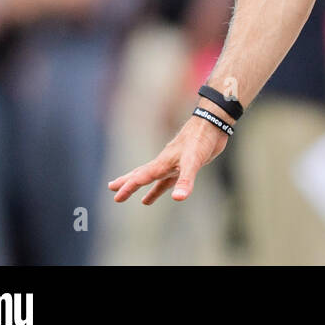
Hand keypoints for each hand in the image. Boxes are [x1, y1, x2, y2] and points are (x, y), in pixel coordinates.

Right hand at [109, 112, 229, 204]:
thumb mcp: (193, 161)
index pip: (142, 177)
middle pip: (142, 174)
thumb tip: (177, 198)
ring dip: (148, 187)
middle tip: (111, 189)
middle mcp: (166, 163)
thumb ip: (185, 180)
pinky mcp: (187, 164)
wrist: (213, 123)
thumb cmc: (201, 139)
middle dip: (128, 183)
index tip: (116, 196)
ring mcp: (176, 163)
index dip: (129, 187)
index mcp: (163, 163)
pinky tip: (171, 192)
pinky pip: (173, 178)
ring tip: (142, 201)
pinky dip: (168, 186)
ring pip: (156, 178)